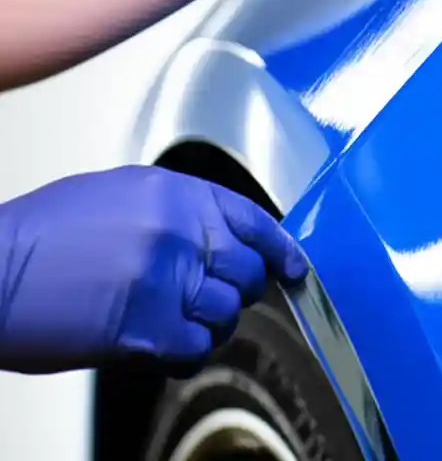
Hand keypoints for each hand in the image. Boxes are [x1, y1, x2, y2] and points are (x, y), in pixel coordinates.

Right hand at [0, 167, 307, 373]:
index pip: (253, 220)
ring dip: (203, 326)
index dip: (280, 249)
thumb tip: (218, 242)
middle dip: (233, 292)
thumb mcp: (114, 198)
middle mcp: (180, 230)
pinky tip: (156, 346)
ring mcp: (168, 278)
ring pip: (226, 314)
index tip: (294, 268)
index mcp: (174, 193)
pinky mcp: (151, 327)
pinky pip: (198, 349)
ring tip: (163, 320)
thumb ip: (174, 216)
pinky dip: (182, 355)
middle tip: (200, 300)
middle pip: (247, 271)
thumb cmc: (40, 241)